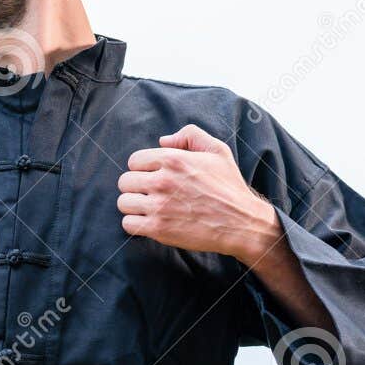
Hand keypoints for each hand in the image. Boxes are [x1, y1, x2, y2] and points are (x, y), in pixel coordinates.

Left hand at [117, 123, 279, 263]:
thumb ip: (189, 135)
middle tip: (152, 194)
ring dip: (134, 206)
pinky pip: (128, 224)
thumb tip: (162, 141)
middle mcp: (163, 181)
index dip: (143, 169)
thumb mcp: (217, 150)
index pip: (134, 161)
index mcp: (173, 160)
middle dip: (136, 187)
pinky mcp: (158, 229)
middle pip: (125, 181)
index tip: (155, 176)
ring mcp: (159, 206)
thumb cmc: (229, 187)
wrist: (241, 223)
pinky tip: (150, 222)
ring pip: (123, 203)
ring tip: (151, 208)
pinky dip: (136, 224)